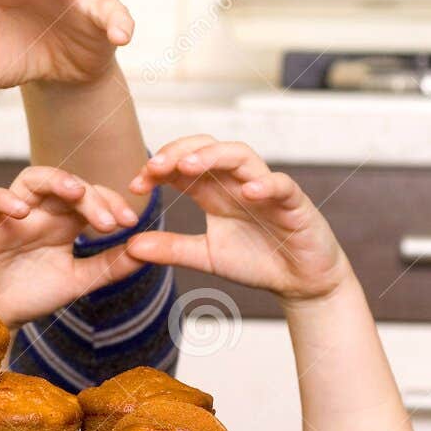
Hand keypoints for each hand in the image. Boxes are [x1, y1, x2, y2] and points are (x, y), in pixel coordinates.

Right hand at [0, 166, 141, 327]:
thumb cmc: (31, 295)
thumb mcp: (78, 281)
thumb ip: (110, 266)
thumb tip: (148, 250)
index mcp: (62, 222)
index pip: (90, 196)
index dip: (111, 202)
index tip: (130, 222)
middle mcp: (38, 212)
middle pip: (65, 184)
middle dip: (91, 197)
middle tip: (108, 222)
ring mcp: (9, 214)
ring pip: (30, 178)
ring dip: (54, 180)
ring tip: (74, 193)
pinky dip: (4, 199)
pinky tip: (22, 212)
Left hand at [125, 136, 349, 300]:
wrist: (301, 282)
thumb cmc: (256, 261)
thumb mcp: (206, 256)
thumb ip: (172, 249)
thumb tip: (130, 247)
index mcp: (215, 191)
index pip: (183, 165)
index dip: (158, 167)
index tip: (135, 184)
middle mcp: (237, 182)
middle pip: (208, 148)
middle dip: (179, 152)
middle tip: (154, 167)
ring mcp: (266, 189)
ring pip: (241, 155)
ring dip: (214, 156)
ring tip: (189, 166)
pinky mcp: (295, 203)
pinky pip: (282, 185)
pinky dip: (265, 184)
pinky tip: (247, 192)